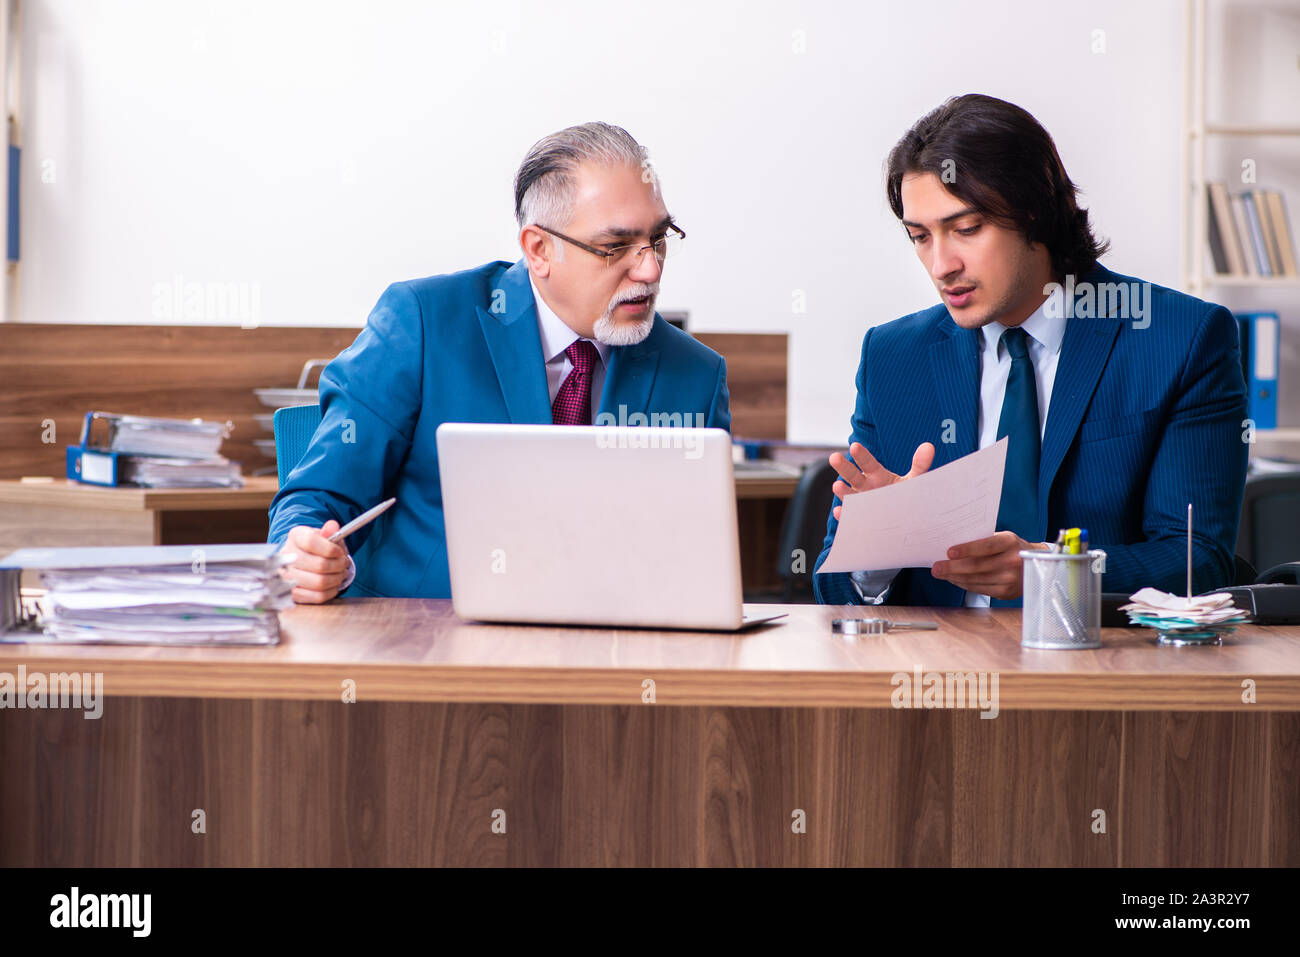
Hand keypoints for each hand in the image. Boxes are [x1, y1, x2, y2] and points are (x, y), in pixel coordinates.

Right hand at [281, 520, 348, 603]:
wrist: (305, 561)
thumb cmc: (318, 548)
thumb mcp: (325, 536)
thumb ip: (330, 532)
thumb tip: (333, 526)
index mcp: (296, 537)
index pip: (311, 542)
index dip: (331, 549)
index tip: (339, 552)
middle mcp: (287, 555)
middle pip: (320, 565)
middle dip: (339, 566)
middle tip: (344, 564)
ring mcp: (286, 576)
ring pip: (320, 582)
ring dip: (337, 579)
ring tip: (341, 574)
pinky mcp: (293, 593)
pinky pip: (317, 596)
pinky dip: (331, 592)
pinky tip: (333, 585)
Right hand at [830, 441, 934, 519]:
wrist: (905, 521)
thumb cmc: (906, 496)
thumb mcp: (914, 481)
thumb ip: (920, 465)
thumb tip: (929, 447)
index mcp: (877, 475)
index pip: (868, 462)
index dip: (861, 455)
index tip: (855, 446)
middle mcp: (865, 487)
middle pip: (852, 475)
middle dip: (843, 467)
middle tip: (834, 458)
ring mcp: (860, 503)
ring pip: (848, 495)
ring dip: (842, 490)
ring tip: (837, 486)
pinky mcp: (859, 519)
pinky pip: (849, 517)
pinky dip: (844, 515)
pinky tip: (840, 512)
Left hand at [930, 532, 1048, 599]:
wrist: (1035, 565)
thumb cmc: (1012, 548)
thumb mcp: (1002, 538)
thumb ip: (982, 541)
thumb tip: (953, 547)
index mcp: (1010, 542)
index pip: (986, 546)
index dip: (967, 550)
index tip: (949, 552)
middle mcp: (1012, 561)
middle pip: (977, 566)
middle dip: (952, 568)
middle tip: (936, 567)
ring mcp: (1010, 579)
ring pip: (975, 580)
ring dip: (955, 578)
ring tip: (941, 574)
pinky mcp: (1006, 592)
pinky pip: (979, 589)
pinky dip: (964, 585)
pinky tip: (955, 580)